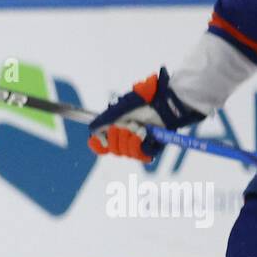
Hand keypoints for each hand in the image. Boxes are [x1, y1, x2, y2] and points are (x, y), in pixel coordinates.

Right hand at [87, 68, 203, 162]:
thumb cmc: (145, 101)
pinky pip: (137, 155)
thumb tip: (91, 129)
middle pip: (112, 149)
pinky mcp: (150, 150)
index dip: (99, 144)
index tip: (101, 139)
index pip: (102, 144)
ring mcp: (138, 145)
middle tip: (128, 123)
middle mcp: (126, 138)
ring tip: (140, 126)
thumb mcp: (121, 107)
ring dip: (129, 138)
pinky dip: (137, 144)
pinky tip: (143, 134)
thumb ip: (104, 118)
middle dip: (118, 135)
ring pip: (123, 152)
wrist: (165, 103)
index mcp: (118, 128)